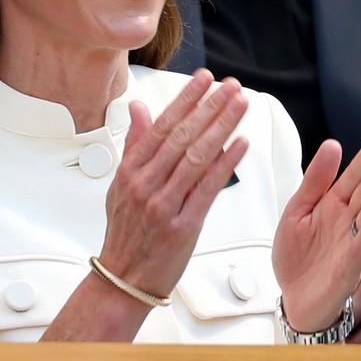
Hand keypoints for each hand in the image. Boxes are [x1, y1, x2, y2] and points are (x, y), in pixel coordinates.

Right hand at [98, 69, 250, 298]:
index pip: (162, 125)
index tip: (203, 81)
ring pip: (197, 156)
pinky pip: (207, 189)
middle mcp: (146, 184)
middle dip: (209, 107)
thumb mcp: (120, 185)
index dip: (185, 100)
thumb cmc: (125, 234)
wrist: (125, 279)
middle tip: (230, 87)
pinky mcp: (183, 225)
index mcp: (131, 171)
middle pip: (182, 136)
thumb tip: (138, 108)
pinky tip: (240, 145)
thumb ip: (134, 144)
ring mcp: (164, 204)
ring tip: (239, 106)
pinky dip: (226, 164)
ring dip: (222, 126)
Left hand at [272, 130, 360, 332]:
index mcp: (332, 204)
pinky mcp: (348, 265)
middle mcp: (346, 220)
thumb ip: (314, 181)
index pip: (354, 174)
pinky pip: (360, 245)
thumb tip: (332, 145)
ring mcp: (350, 241)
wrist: (293, 299)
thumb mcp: (297, 211)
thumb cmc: (297, 259)